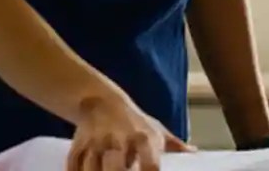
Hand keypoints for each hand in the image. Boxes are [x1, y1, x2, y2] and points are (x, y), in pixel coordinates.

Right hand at [66, 93, 195, 170]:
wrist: (102, 103)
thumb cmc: (135, 122)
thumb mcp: (157, 130)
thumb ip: (174, 145)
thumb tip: (194, 152)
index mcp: (143, 139)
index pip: (150, 165)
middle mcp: (119, 141)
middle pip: (117, 169)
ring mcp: (96, 145)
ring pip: (93, 170)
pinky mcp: (78, 148)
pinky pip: (74, 168)